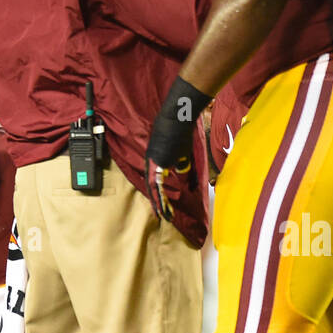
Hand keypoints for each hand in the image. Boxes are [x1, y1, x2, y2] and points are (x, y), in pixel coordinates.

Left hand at [145, 76, 211, 220]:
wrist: (177, 116)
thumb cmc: (180, 129)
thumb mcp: (181, 150)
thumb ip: (180, 162)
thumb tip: (182, 173)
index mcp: (155, 159)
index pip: (154, 180)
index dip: (157, 193)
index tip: (161, 204)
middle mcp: (151, 162)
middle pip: (151, 186)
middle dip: (157, 202)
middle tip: (161, 216)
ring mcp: (152, 162)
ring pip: (153, 188)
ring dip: (158, 203)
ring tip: (163, 215)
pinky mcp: (156, 162)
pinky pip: (156, 184)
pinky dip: (159, 196)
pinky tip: (162, 204)